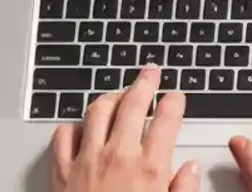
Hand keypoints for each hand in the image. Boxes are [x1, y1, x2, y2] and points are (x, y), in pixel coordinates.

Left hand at [49, 66, 199, 191]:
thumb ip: (183, 190)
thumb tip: (190, 171)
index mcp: (149, 169)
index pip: (167, 118)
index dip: (174, 102)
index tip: (177, 96)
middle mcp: (118, 157)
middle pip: (132, 103)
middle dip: (144, 82)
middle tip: (150, 72)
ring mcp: (86, 161)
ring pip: (97, 110)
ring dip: (111, 96)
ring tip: (118, 93)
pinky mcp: (61, 172)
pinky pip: (64, 135)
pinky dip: (75, 126)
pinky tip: (83, 127)